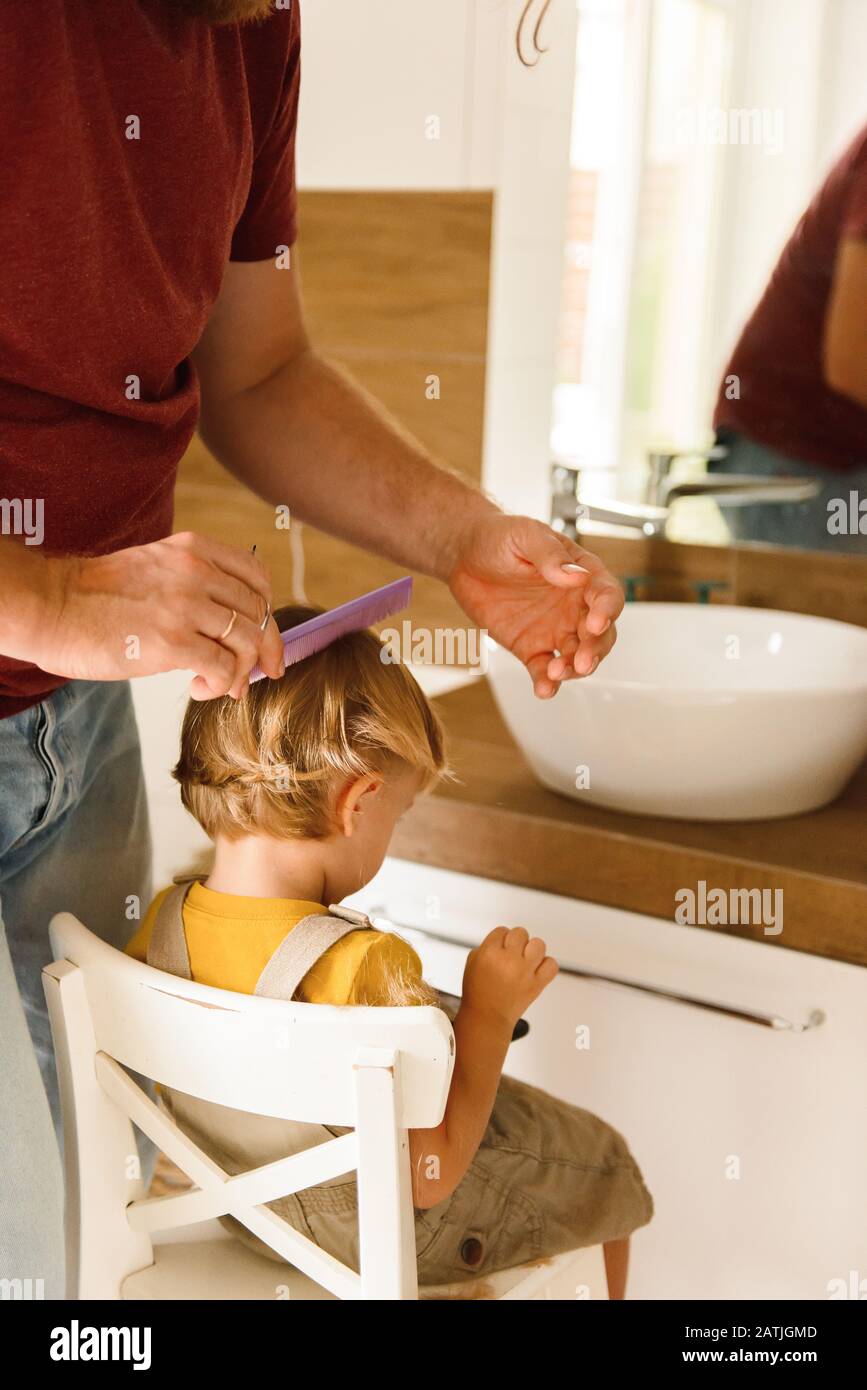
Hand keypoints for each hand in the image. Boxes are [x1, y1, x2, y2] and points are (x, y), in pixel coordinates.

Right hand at [32, 532, 285, 698]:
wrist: (53, 607)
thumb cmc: (98, 595)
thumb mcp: (156, 565)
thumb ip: (196, 581)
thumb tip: (237, 623)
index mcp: (194, 550)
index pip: (258, 578)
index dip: (268, 612)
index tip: (266, 638)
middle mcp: (196, 572)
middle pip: (259, 613)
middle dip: (264, 650)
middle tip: (256, 675)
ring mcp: (186, 606)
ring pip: (247, 643)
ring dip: (241, 672)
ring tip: (221, 685)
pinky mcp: (173, 643)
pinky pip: (223, 669)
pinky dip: (219, 685)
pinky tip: (197, 687)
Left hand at [448, 513, 622, 697]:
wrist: (464, 555)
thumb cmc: (500, 537)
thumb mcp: (525, 535)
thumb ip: (549, 555)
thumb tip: (575, 576)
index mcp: (582, 575)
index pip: (607, 595)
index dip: (606, 610)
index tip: (596, 622)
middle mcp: (575, 606)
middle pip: (599, 634)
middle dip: (595, 649)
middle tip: (582, 661)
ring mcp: (555, 629)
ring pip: (576, 656)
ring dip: (573, 669)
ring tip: (556, 672)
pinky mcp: (531, 647)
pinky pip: (544, 669)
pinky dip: (547, 682)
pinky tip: (544, 690)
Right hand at [461, 926, 558, 1031]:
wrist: (487, 1018)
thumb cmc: (478, 992)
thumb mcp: (472, 962)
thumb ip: (487, 946)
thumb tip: (504, 938)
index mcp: (489, 953)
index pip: (502, 930)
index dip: (501, 939)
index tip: (500, 950)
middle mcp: (508, 960)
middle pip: (521, 933)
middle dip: (517, 942)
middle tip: (513, 954)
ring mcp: (524, 972)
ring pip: (539, 944)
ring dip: (533, 950)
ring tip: (527, 960)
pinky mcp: (536, 984)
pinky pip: (551, 964)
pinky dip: (547, 965)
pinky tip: (537, 970)